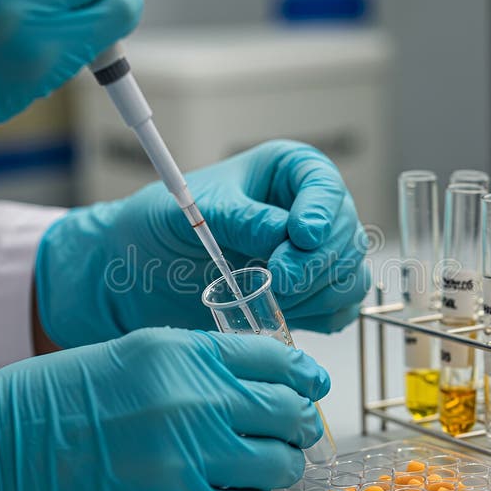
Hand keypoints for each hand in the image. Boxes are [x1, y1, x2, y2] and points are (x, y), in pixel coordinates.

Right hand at [0, 327, 329, 490]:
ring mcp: (186, 464)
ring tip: (255, 460)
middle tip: (287, 426)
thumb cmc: (60, 399)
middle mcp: (191, 404)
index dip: (302, 373)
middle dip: (295, 421)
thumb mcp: (137, 353)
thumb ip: (205, 361)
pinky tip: (226, 490)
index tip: (310, 383)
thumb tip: (271, 377)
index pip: (275, 360)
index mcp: (180, 356)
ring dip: (275, 462)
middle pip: (287, 413)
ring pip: (277, 466)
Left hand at [36, 140, 370, 348]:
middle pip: (347, 236)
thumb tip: (286, 235)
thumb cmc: (162, 226)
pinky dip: (318, 317)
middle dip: (317, 263)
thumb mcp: (195, 210)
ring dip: (317, 294)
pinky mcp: (310, 295)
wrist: (140, 272)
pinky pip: (339, 311)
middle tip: (278, 280)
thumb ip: (242, 219)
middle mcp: (310, 211)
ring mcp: (314, 256)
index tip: (301, 236)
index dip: (322, 213)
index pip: (326, 187)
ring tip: (270, 297)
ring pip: (350, 276)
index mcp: (289, 173)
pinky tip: (280, 313)